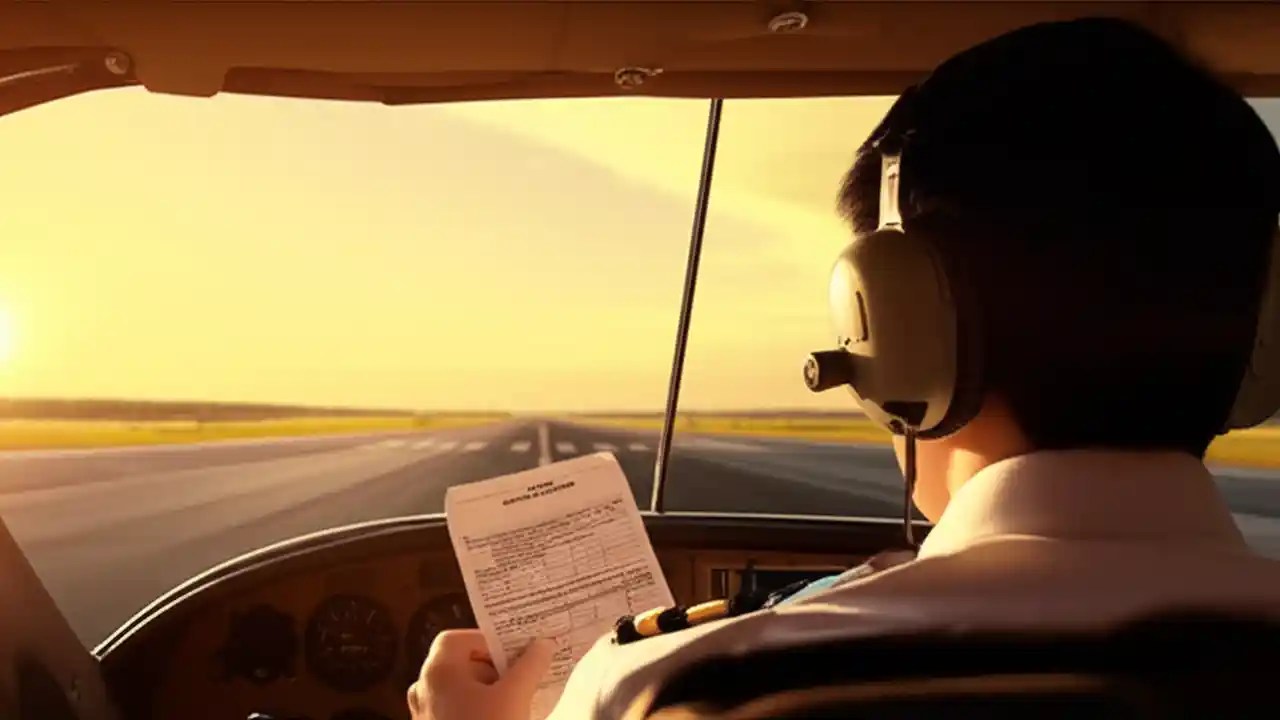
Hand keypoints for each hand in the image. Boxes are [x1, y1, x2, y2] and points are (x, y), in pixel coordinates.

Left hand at [408, 629, 555, 719]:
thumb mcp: (515, 696)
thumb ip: (530, 665)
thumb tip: (543, 643)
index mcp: (437, 672)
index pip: (455, 639)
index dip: (485, 640)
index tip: (514, 654)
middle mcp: (423, 690)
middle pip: (458, 665)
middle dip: (492, 668)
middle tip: (521, 677)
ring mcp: (425, 717)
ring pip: (458, 692)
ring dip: (488, 691)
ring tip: (518, 701)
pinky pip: (455, 713)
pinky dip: (477, 711)